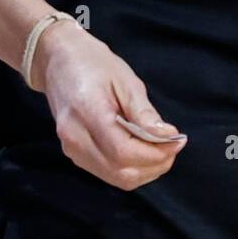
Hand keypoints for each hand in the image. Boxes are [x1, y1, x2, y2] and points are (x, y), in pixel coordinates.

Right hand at [34, 20, 187, 189]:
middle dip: (154, 165)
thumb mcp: (125, 80)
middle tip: (173, 147)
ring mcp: (71, 148)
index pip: (124, 151)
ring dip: (144, 170)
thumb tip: (167, 137)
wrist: (59, 60)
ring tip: (162, 150)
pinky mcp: (74, 153)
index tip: (177, 141)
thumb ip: (144, 113)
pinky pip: (106, 172)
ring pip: (115, 177)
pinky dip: (129, 168)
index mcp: (87, 112)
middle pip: (120, 171)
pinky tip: (142, 151)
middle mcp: (75, 137)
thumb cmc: (93, 63)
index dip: (155, 153)